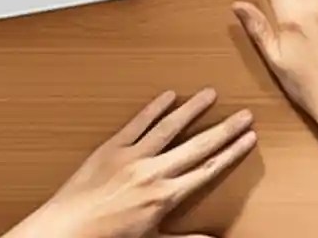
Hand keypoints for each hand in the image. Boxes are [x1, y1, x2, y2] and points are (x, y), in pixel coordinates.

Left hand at [4, 89, 255, 237]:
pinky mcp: (111, 148)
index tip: (249, 138)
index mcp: (166, 196)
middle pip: (198, 146)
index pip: (208, 169)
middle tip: (244, 114)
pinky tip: (168, 95)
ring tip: (210, 94)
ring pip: (169, 127)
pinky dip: (153, 108)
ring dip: (192, 109)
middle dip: (224, 129)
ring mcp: (132, 157)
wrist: (68, 230)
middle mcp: (153, 172)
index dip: (232, 152)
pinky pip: (137, 123)